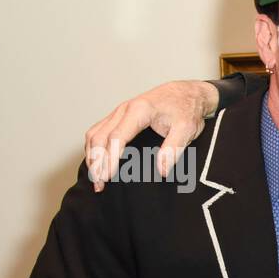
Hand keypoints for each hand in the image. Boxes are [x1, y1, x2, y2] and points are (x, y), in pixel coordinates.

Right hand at [85, 81, 219, 191]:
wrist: (187, 93)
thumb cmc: (187, 110)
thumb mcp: (187, 130)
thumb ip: (173, 149)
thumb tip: (162, 171)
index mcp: (139, 110)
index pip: (118, 137)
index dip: (110, 159)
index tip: (107, 177)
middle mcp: (124, 109)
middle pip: (100, 137)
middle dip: (97, 162)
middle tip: (99, 184)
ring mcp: (119, 112)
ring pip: (95, 133)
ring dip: (92, 156)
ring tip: (95, 177)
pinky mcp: (119, 116)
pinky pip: (98, 131)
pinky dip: (93, 147)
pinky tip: (96, 162)